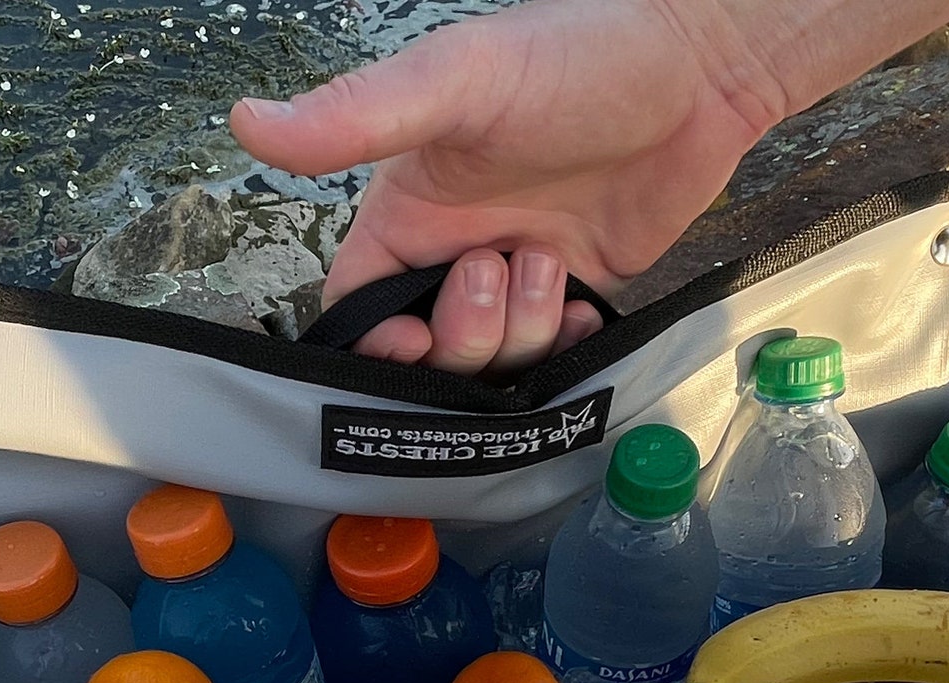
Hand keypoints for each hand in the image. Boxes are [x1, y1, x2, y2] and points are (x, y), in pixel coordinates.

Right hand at [231, 0, 948, 375]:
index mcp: (413, 212)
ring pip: (494, 359)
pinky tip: (585, 300)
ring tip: (554, 255)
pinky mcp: (578, 293)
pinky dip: (567, 345)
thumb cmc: (574, 56)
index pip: (360, 305)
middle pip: (427, 349)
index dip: (375, 343)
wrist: (701, 67)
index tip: (411, 338)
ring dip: (525, 328)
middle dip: (464, 334)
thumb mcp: (454, 81)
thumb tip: (247, 124)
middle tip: (503, 267)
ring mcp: (519, 277)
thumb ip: (354, 117)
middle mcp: (457, 251)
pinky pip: (554, 356)